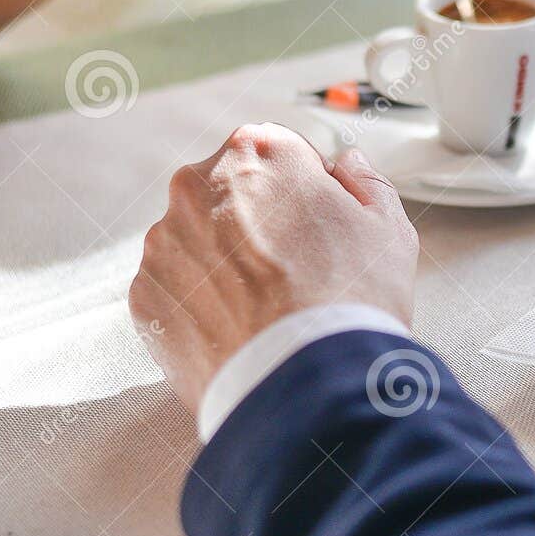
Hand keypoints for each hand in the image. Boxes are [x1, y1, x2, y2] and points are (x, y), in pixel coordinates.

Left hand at [129, 125, 417, 413]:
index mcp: (258, 152)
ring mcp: (164, 241)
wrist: (304, 384)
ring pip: (199, 240)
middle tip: (298, 272)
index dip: (309, 192)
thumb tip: (346, 167)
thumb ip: (365, 182)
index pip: (282, 154)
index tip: (322, 228)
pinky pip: (177, 288)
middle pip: (234, 193)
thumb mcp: (388, 229)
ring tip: (269, 308)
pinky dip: (202, 304)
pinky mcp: (146, 294)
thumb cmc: (350, 300)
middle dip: (261, 223)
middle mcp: (197, 185)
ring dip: (227, 263)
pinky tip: (241, 328)